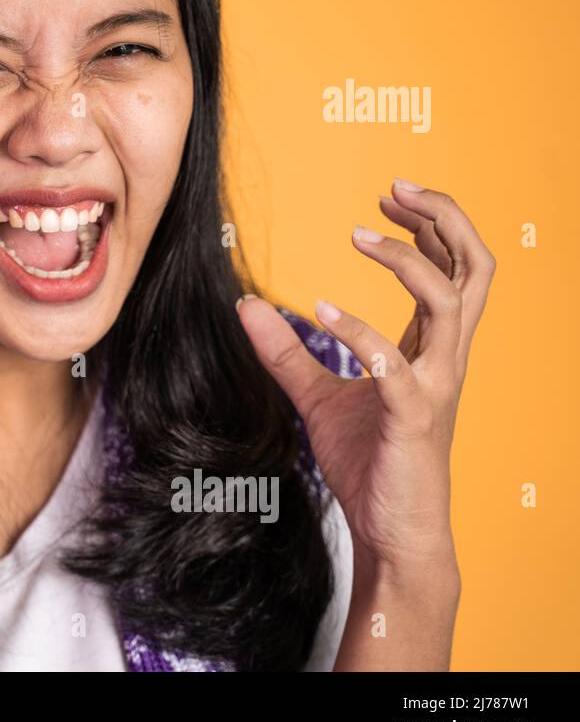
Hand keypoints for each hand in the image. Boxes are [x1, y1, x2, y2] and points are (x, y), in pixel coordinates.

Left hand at [236, 178, 494, 582]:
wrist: (389, 531)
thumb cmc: (369, 462)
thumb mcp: (317, 396)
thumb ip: (287, 351)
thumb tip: (246, 306)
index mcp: (431, 349)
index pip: (454, 269)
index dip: (431, 224)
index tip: (389, 197)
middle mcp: (444, 360)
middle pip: (475, 271)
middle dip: (444, 219)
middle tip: (395, 190)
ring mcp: (433, 388)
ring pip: (449, 304)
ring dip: (405, 263)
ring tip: (357, 237)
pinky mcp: (412, 420)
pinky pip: (397, 367)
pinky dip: (363, 334)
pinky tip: (322, 313)